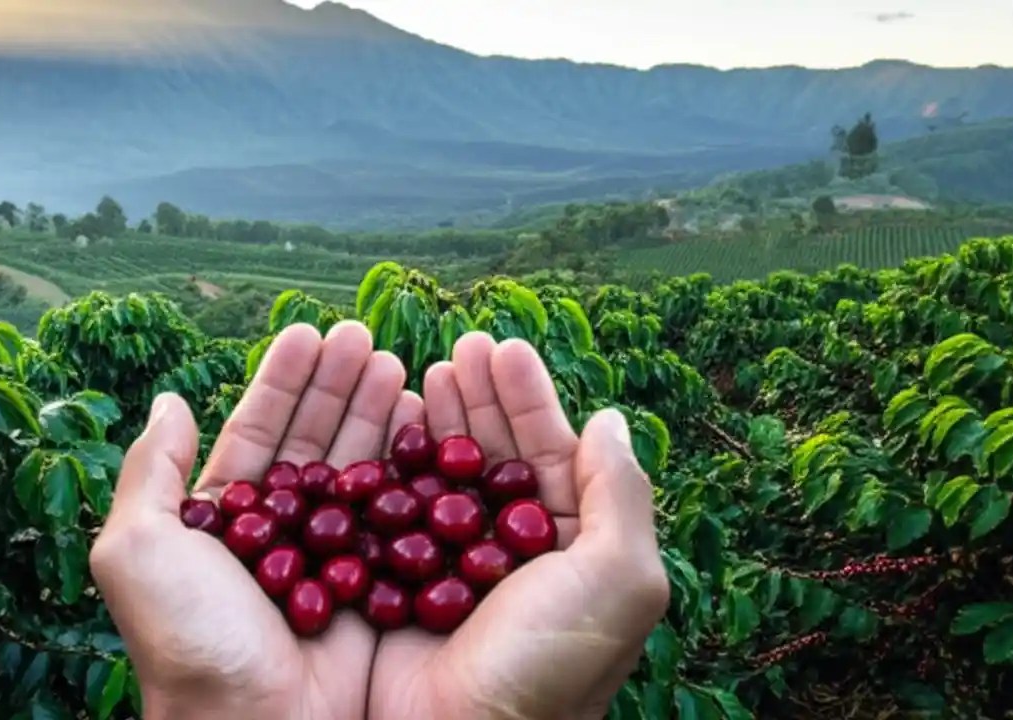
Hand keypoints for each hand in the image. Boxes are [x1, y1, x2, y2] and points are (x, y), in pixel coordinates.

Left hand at [89, 322, 415, 719]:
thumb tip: (171, 401)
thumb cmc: (190, 639)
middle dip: (336, 384)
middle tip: (363, 334)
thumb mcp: (137, 548)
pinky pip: (393, 514)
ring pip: (357, 467)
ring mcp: (330, 557)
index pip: (258, 432)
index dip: (282, 381)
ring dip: (373, 411)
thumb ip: (151, 472)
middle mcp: (279, 532)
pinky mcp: (374, 584)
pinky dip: (407, 467)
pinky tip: (420, 420)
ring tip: (394, 360)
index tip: (308, 331)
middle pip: (314, 440)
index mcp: (223, 520)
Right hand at [369, 333, 669, 719]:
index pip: (554, 455)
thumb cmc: (550, 665)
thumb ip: (622, 496)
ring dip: (438, 422)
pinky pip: (398, 511)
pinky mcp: (400, 583)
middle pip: (496, 456)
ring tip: (425, 370)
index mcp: (574, 551)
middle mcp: (515, 555)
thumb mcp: (619, 579)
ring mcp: (455, 568)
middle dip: (481, 399)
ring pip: (446, 476)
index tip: (502, 347)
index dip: (529, 398)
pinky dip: (393, 466)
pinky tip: (390, 425)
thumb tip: (611, 419)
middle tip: (460, 344)